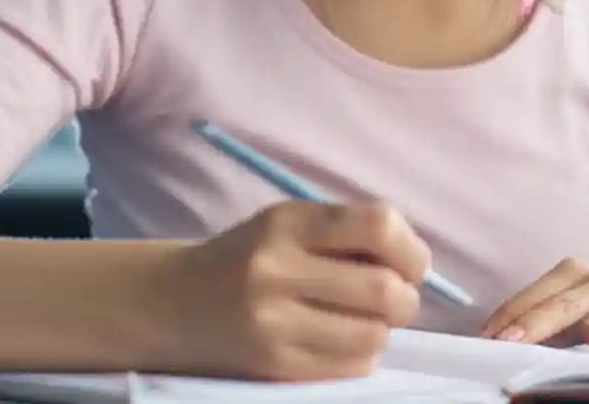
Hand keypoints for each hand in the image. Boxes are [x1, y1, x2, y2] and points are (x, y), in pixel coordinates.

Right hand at [157, 201, 431, 381]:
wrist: (173, 302)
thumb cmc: (246, 258)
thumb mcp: (286, 226)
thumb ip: (345, 235)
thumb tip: (415, 265)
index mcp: (286, 221)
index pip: (378, 226)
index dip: (411, 249)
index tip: (408, 263)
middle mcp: (277, 268)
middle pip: (385, 289)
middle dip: (404, 298)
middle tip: (392, 298)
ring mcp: (274, 322)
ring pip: (373, 334)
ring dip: (382, 330)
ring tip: (360, 320)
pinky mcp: (275, 364)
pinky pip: (351, 366)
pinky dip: (359, 354)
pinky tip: (337, 340)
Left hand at [479, 257, 588, 373]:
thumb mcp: (575, 326)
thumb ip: (545, 331)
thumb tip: (496, 343)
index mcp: (571, 275)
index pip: (527, 299)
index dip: (501, 320)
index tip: (478, 341)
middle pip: (553, 302)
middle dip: (523, 323)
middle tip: (498, 342)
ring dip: (561, 323)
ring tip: (530, 338)